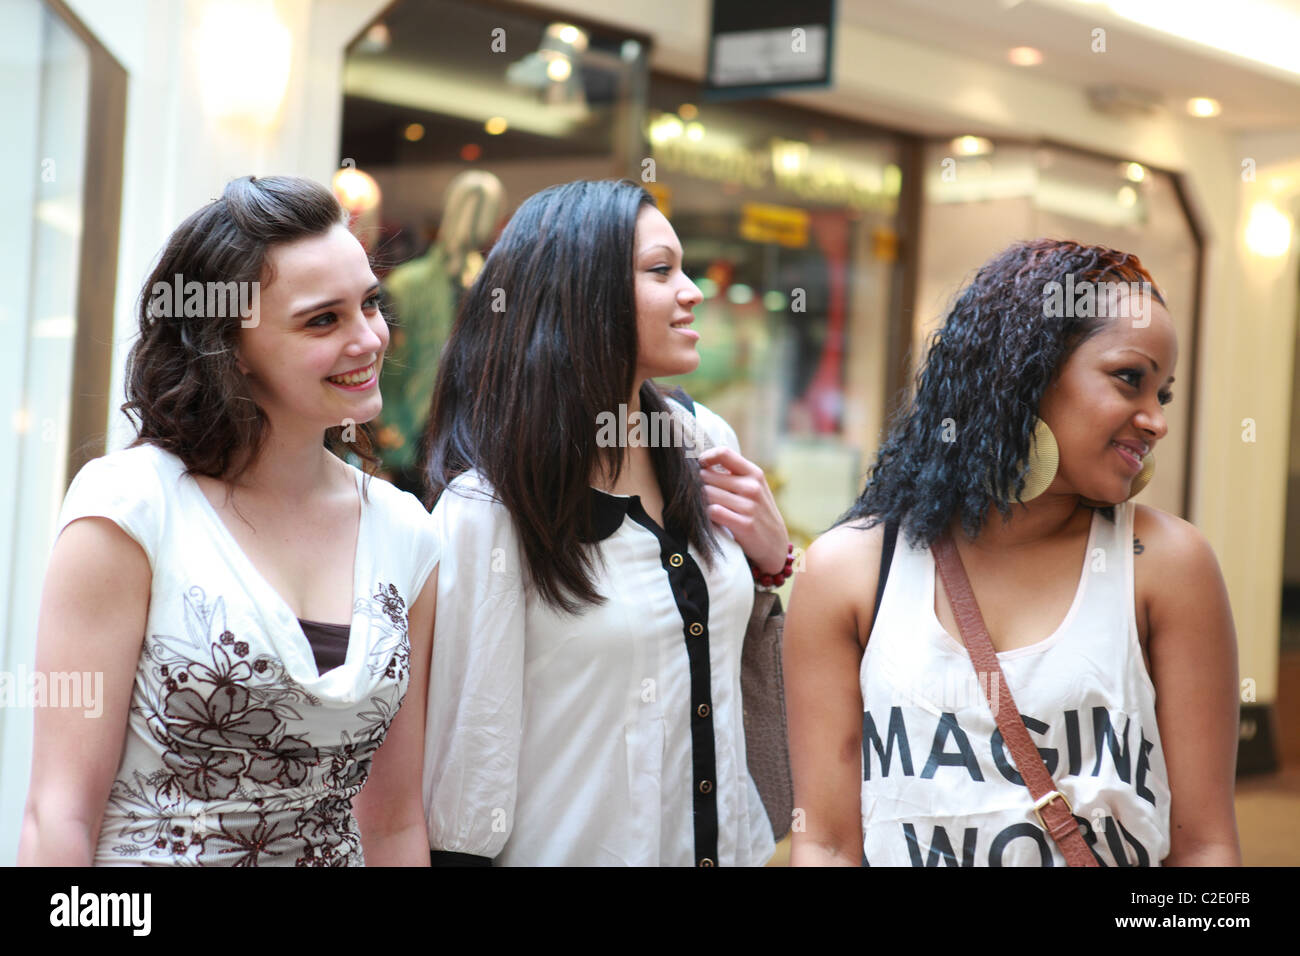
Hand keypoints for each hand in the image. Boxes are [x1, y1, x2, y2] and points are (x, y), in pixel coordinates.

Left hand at [698, 446, 788, 573]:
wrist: (774, 544)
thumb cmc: (757, 511)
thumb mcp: (753, 487)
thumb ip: (733, 473)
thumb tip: (701, 462)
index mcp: (754, 473)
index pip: (723, 453)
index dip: (706, 457)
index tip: (700, 466)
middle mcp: (752, 487)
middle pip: (708, 476)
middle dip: (700, 484)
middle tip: (702, 494)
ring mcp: (749, 506)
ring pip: (707, 494)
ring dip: (702, 501)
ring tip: (707, 507)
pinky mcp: (744, 525)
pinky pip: (713, 512)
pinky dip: (707, 515)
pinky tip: (711, 518)